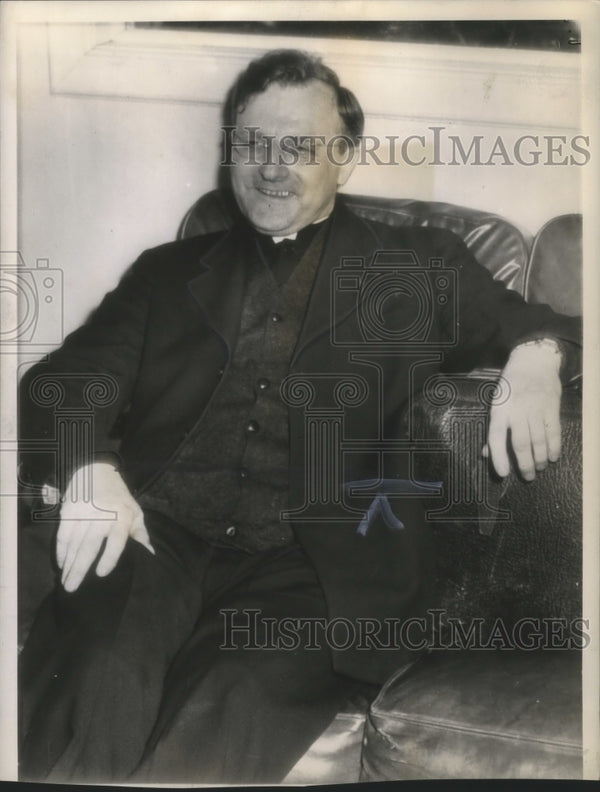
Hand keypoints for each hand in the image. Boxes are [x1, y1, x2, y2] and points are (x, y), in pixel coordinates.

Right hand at [57, 462, 153, 591]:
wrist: (96, 469)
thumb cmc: (119, 497)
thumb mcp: (134, 511)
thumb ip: (140, 534)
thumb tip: (151, 555)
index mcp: (122, 516)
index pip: (116, 540)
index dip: (109, 557)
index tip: (101, 574)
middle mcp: (102, 514)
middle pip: (89, 545)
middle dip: (80, 569)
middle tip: (72, 589)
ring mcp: (83, 512)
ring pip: (74, 543)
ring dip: (68, 564)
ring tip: (65, 582)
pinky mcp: (68, 510)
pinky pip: (62, 534)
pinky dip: (60, 551)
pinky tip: (61, 564)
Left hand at [483, 339, 561, 480]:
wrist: (533, 362)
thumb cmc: (510, 386)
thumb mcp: (496, 403)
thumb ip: (493, 429)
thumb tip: (485, 454)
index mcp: (499, 409)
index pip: (495, 436)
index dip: (498, 457)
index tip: (502, 474)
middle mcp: (517, 409)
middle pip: (521, 443)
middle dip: (524, 464)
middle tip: (527, 477)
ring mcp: (536, 408)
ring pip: (539, 440)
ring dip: (539, 459)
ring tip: (538, 469)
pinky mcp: (552, 407)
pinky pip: (554, 432)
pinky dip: (554, 448)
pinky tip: (552, 458)